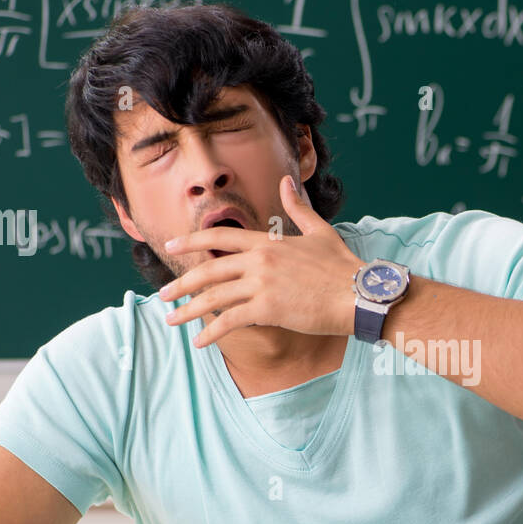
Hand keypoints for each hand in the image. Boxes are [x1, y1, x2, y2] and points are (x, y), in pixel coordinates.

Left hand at [160, 175, 363, 346]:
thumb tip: (286, 181)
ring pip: (214, 297)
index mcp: (269, 242)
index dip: (193, 241)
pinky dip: (212, 333)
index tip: (173, 246)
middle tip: (163, 294)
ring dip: (189, 310)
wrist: (359, 294)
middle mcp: (260, 261)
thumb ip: (298, 208)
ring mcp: (262, 285)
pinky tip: (200, 342)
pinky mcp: (268, 309)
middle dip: (182, 283)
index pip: (221, 238)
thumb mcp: (320, 231)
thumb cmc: (344, 266)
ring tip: (171, 320)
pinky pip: (230, 321)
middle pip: (209, 269)